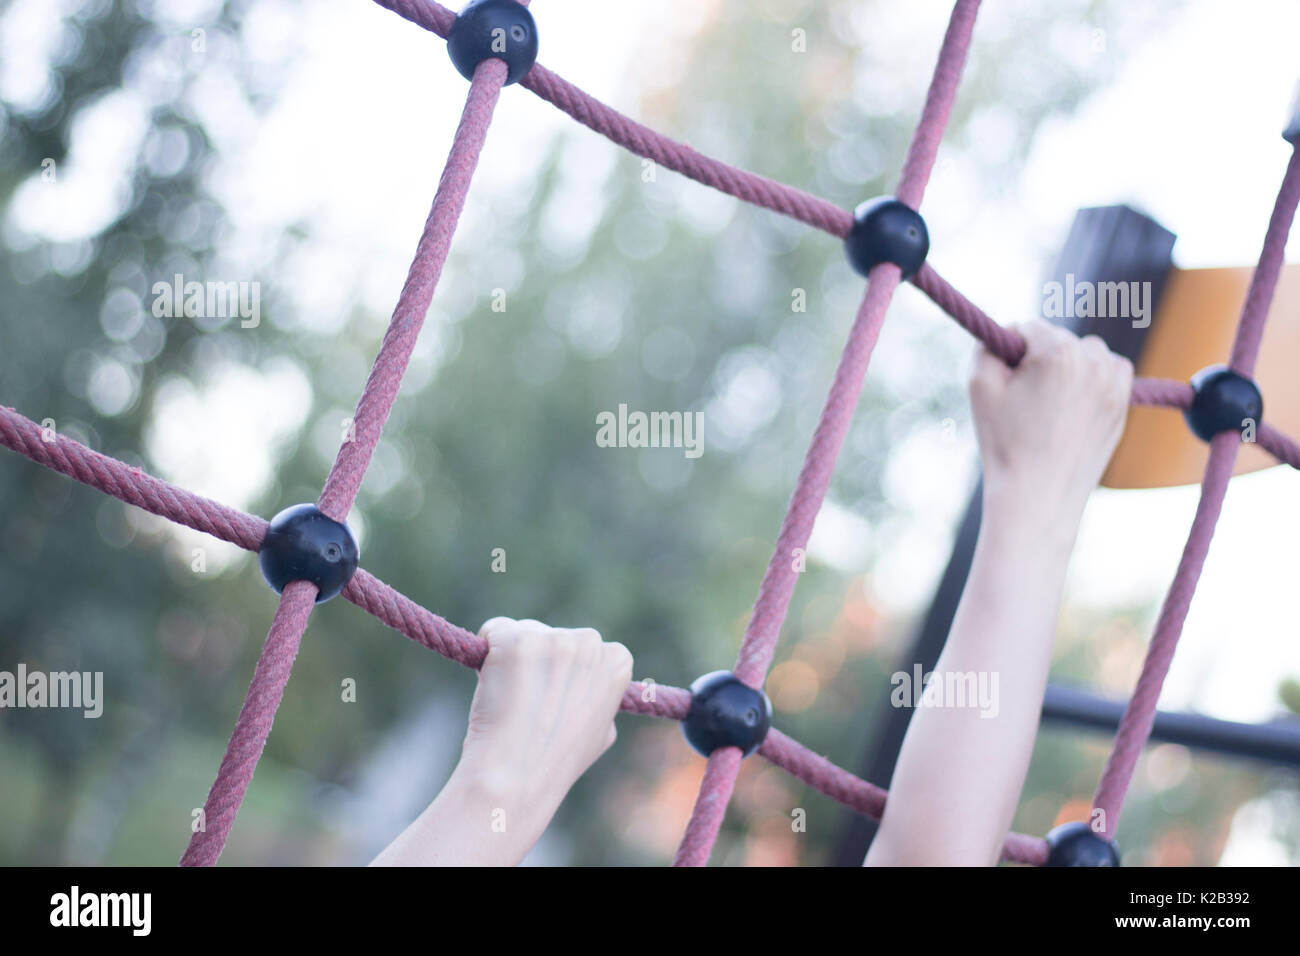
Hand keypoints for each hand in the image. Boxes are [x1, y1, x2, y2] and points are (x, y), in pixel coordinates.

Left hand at [457, 617, 632, 821]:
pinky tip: (493, 688)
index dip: (567, 669)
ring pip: (523, 632)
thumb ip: (599, 699)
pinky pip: (494, 631)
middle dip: (539, 658)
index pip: (589, 645)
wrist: (517, 776)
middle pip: (554, 634)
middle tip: (529, 700)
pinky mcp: (517, 640)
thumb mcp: (600, 731)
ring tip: (512, 701)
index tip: (556, 696)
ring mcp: (553, 639)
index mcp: (616, 661)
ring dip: (512, 658)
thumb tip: (588, 686)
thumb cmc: (556, 761)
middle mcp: (590, 643)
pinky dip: (486, 653)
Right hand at [970, 320, 1132, 528]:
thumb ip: (988, 344)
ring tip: (1051, 399)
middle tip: (1025, 398)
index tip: (1005, 382)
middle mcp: (1092, 362)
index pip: (1027, 328)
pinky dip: (1096, 378)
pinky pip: (1113, 372)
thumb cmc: (1005, 442)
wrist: (1037, 496)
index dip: (1009, 352)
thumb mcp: (979, 385)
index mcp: (1057, 352)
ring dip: (1071, 364)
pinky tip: (1075, 402)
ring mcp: (1113, 385)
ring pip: (1090, 352)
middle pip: (1058, 338)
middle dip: (1040, 359)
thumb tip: (1006, 335)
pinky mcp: (1122, 406)